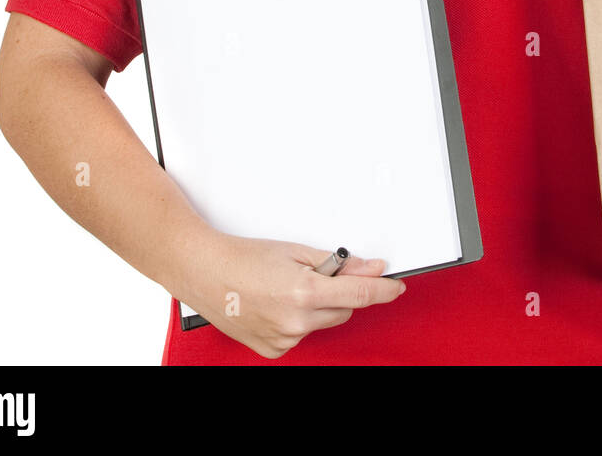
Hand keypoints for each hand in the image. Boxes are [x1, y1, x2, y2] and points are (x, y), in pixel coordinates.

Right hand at [177, 232, 406, 358]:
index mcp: (305, 292)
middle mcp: (297, 321)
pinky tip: (277, 304)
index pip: (361, 294)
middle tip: (320, 274)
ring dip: (319, 307)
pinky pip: (302, 334)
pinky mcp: (273, 350)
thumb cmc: (245, 257)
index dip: (384, 289)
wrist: (204, 272)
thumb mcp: (297, 251)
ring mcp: (284, 339)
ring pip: (323, 322)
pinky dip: (299, 320)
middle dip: (343, 292)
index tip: (397, 286)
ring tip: (289, 287)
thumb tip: (371, 268)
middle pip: (345, 309)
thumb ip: (339, 264)